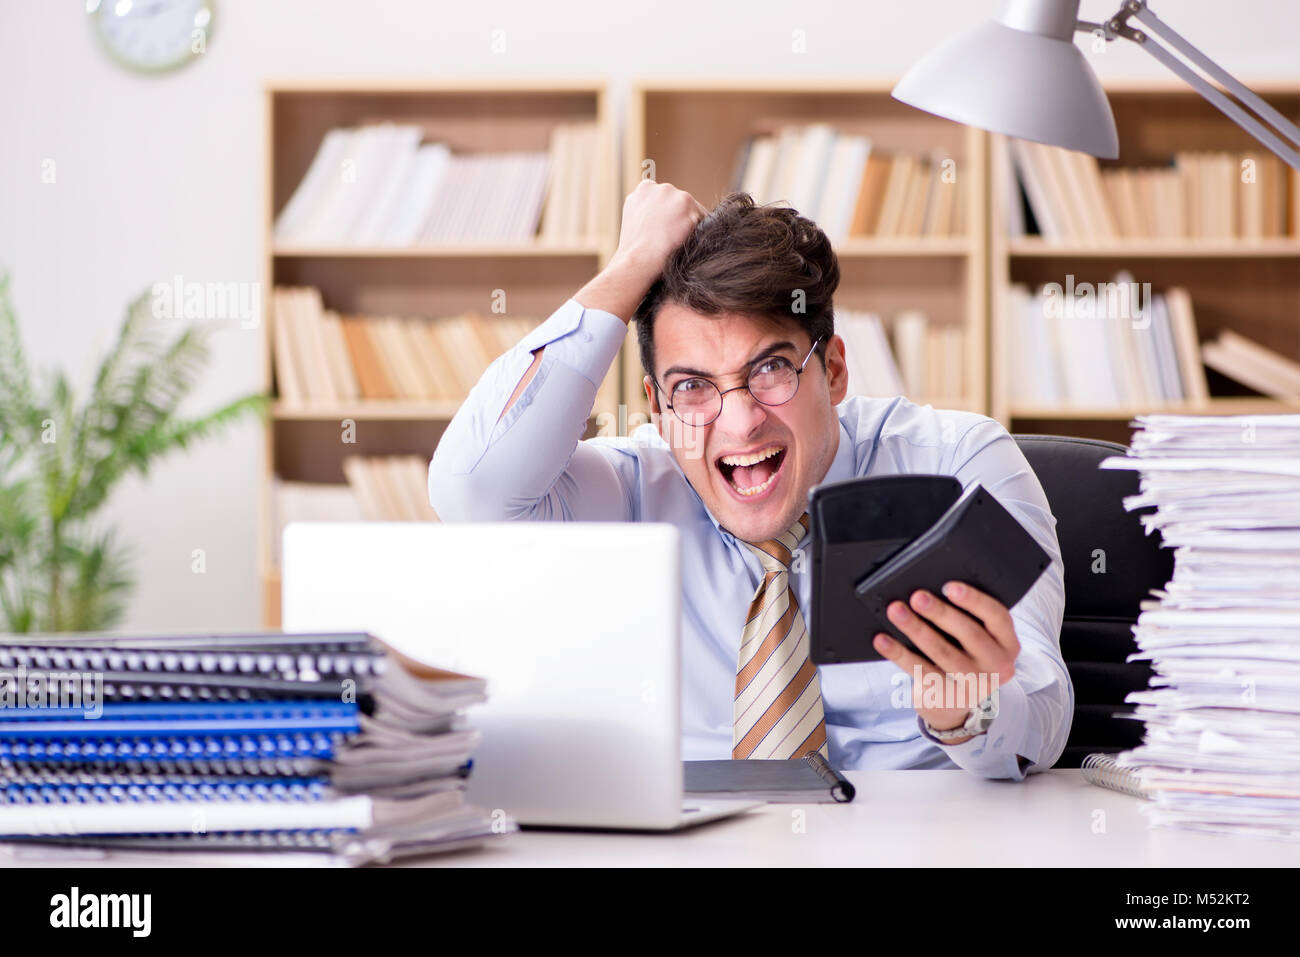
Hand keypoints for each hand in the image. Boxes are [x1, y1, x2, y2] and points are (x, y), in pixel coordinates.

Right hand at [575, 180, 709, 323]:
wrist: (638, 260)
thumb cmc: (634, 248)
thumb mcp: (633, 219)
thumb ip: (647, 209)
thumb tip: (661, 213)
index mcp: (645, 188)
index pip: (665, 198)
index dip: (667, 215)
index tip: (665, 229)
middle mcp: (662, 187)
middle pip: (681, 202)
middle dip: (679, 218)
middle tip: (672, 238)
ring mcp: (676, 195)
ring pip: (694, 210)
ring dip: (690, 225)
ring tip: (678, 242)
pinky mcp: (689, 207)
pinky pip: (705, 220)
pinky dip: (701, 232)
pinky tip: (687, 242)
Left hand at [871, 581, 1019, 744]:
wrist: (957, 706)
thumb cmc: (965, 659)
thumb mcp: (979, 643)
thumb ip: (968, 619)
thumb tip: (932, 590)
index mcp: (1008, 645)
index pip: (998, 617)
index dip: (974, 600)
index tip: (949, 587)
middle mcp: (997, 666)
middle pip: (969, 634)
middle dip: (940, 613)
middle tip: (917, 597)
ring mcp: (973, 685)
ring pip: (942, 652)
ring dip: (916, 629)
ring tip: (896, 611)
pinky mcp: (947, 696)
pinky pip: (919, 670)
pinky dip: (899, 653)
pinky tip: (883, 640)